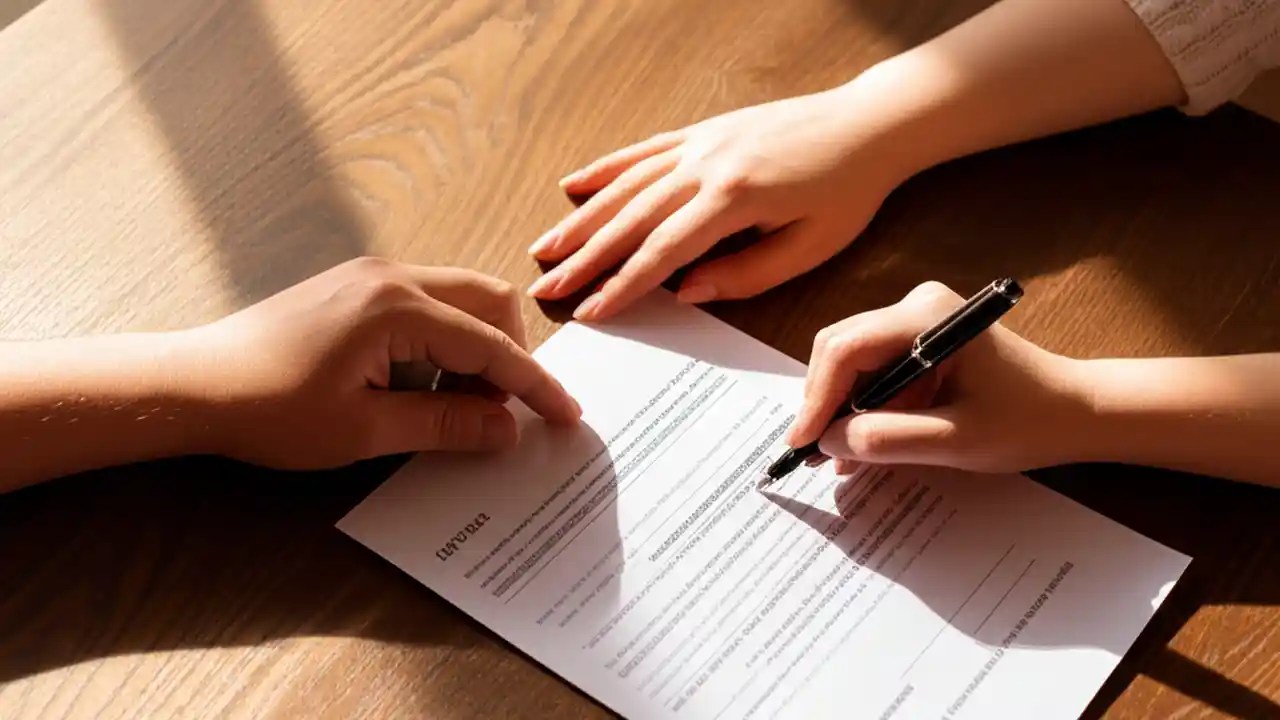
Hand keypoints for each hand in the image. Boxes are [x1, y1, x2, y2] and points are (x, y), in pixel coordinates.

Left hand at [184, 257, 580, 468]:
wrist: (194, 385)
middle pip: (488, 302)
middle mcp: (393, 277)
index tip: (566, 415)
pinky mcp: (358, 289)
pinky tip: (419, 384)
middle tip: (497, 412)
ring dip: (475, 349)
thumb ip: (445, 423)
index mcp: (398, 307)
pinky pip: (429, 304)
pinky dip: (445, 341)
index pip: (491, 345)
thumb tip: (507, 429)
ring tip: (452, 405)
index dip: (533, 385)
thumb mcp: (365, 430)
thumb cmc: (271, 409)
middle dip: (509, 356)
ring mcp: (373, 277)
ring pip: (461, 300)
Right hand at [527, 80, 911, 320]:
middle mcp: (707, 164)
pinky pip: (643, 150)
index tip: (590, 311)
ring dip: (581, 217)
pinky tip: (573, 185)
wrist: (868, 124)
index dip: (622, 285)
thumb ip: (746, 274)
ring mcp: (700, 142)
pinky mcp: (702, 130)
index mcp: (734, 197)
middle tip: (546, 288)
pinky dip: (605, 168)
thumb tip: (684, 293)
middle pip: (630, 217)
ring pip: (626, 184)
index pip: (662, 250)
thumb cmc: (847, 192)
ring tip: (545, 248)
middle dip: (584, 257)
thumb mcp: (809, 246)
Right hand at [789, 282, 1092, 473]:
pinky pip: (876, 369)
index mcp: (928, 316)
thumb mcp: (956, 441)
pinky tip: (866, 443)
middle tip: (813, 453)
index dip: (816, 398)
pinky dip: (866, 406)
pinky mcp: (922, 336)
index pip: (847, 348)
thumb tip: (829, 442)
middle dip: (823, 402)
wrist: (1077, 409)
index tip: (802, 444)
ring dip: (843, 408)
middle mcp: (916, 305)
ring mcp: (918, 318)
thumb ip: (888, 440)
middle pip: (841, 348)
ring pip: (853, 361)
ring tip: (839, 458)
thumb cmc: (1028, 421)